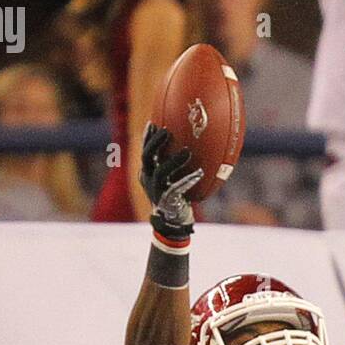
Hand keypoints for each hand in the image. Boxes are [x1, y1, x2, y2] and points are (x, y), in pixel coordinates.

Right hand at [139, 122, 202, 238]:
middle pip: (147, 156)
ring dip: (174, 161)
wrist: (173, 222)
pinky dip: (188, 179)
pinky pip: (177, 188)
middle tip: (167, 131)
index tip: (153, 123)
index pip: (144, 151)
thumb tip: (193, 144)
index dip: (147, 137)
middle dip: (155, 142)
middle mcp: (148, 179)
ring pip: (161, 172)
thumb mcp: (173, 177)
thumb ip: (176, 164)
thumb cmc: (176, 195)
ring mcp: (156, 190)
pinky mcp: (166, 200)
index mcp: (148, 172)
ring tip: (187, 151)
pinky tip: (200, 172)